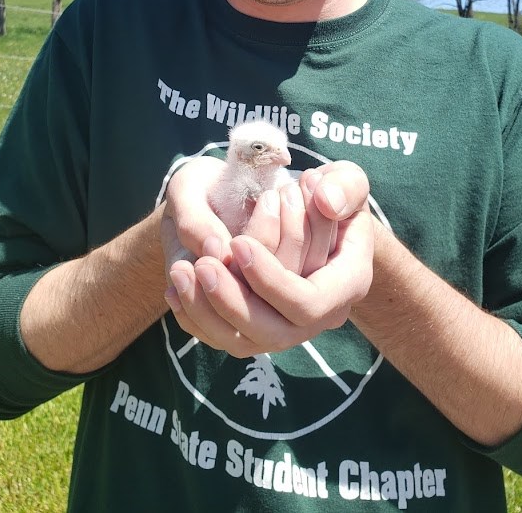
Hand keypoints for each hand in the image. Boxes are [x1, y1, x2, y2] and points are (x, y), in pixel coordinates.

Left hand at [164, 160, 373, 355]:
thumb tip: (326, 202)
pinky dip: (197, 318)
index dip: (271, 280)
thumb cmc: (334, 195)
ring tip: (180, 271)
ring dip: (207, 312)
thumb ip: (345, 185)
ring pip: (243, 342)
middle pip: (273, 333)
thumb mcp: (348, 179)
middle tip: (200, 264)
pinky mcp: (259, 326)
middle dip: (233, 301)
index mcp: (347, 282)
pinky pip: (225, 337)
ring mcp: (288, 326)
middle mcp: (320, 316)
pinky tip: (174, 289)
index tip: (238, 243)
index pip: (308, 301)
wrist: (317, 218)